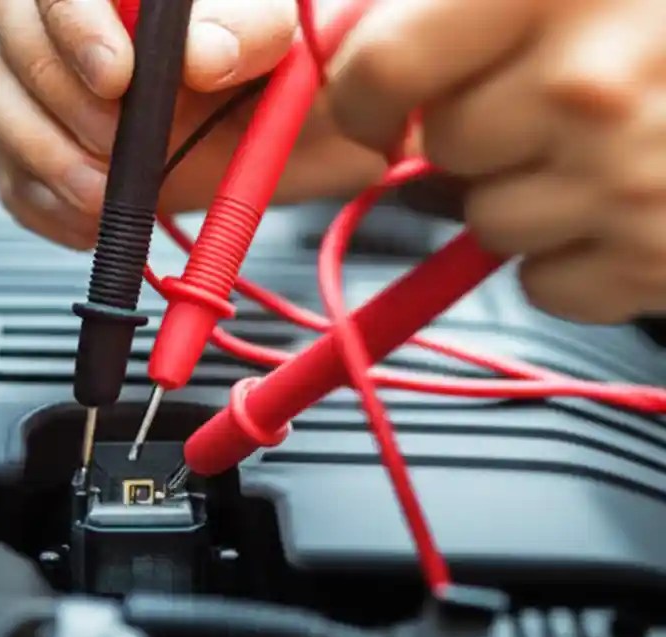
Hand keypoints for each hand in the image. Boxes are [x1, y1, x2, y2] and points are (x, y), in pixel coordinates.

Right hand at [0, 0, 384, 249]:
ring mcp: (29, 82)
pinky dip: (47, 205)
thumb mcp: (268, 35)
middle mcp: (52, 19)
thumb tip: (204, 54)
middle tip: (117, 143)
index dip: (73, 26)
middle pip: (8, 43)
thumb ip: (243, 31)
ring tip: (108, 192)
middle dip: (60, 100)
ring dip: (49, 157)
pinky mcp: (24, 146)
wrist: (248, 120)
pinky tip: (93, 220)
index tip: (117, 77)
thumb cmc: (250, 57)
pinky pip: (8, 175)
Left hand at [330, 0, 665, 323]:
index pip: (382, 69)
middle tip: (550, 103)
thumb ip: (441, 2)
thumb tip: (327, 39)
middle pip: (442, 149)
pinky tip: (625, 201)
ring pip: (490, 223)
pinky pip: (546, 285)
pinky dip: (574, 258)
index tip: (387, 103)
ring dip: (524, 197)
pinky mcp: (653, 257)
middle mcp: (584, 83)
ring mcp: (624, 176)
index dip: (366, 95)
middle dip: (474, 135)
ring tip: (601, 147)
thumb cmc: (650, 18)